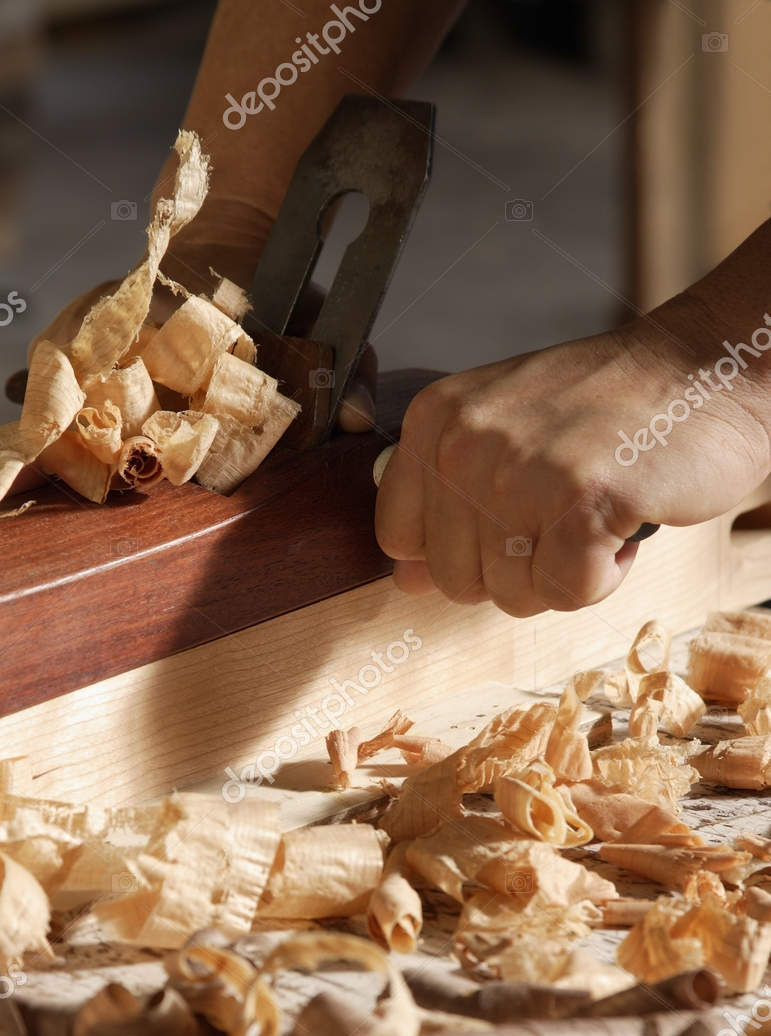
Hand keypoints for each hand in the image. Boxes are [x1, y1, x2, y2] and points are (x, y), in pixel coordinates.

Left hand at [375, 312, 770, 615]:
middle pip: (455, 580)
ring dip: (566, 571)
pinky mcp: (581, 502)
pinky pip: (567, 594)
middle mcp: (464, 443)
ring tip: (596, 508)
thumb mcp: (503, 431)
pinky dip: (606, 576)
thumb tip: (405, 581)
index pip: (398, 539)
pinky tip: (622, 522)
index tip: (509, 520)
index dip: (459, 550)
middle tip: (564, 513)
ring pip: (511, 595)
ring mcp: (520, 472)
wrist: (709, 366)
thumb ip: (446, 501)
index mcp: (435, 420)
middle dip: (516, 568)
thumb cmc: (609, 408)